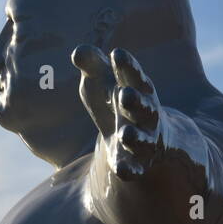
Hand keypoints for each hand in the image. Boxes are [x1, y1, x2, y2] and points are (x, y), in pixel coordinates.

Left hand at [71, 45, 162, 179]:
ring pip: (141, 139)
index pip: (134, 76)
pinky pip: (134, 168)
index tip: (117, 53)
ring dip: (134, 137)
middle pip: (142, 108)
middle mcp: (144, 115)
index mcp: (137, 90)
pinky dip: (131, 170)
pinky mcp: (135, 162)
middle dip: (134, 102)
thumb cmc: (115, 102)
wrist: (138, 138)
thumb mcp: (101, 82)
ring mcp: (142, 140)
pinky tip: (125, 172)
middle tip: (125, 94)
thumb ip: (92, 66)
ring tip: (125, 134)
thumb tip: (78, 51)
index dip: (127, 66)